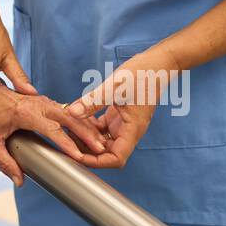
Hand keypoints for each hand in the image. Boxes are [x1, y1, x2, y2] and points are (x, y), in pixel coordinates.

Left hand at [0, 79, 112, 185]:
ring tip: (100, 142)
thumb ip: (4, 160)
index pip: (52, 128)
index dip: (66, 143)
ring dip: (86, 127)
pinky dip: (80, 121)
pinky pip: (67, 111)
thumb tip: (19, 179)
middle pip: (68, 118)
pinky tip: (90, 132)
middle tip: (100, 148)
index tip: (78, 155)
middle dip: (85, 133)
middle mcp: (38, 103)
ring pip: (71, 113)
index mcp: (25, 111)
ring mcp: (43, 101)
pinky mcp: (46, 102)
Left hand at [66, 48, 180, 168]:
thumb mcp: (113, 87)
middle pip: (107, 152)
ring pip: (103, 139)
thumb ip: (92, 101)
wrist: (157, 63)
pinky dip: (90, 124)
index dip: (97, 161)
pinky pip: (103, 126)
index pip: (116, 158)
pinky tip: (78, 115)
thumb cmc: (142, 74)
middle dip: (88, 150)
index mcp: (132, 129)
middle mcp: (129, 130)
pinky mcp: (120, 114)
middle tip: (68, 141)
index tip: (79, 156)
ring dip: (87, 136)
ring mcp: (124, 123)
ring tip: (69, 128)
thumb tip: (71, 112)